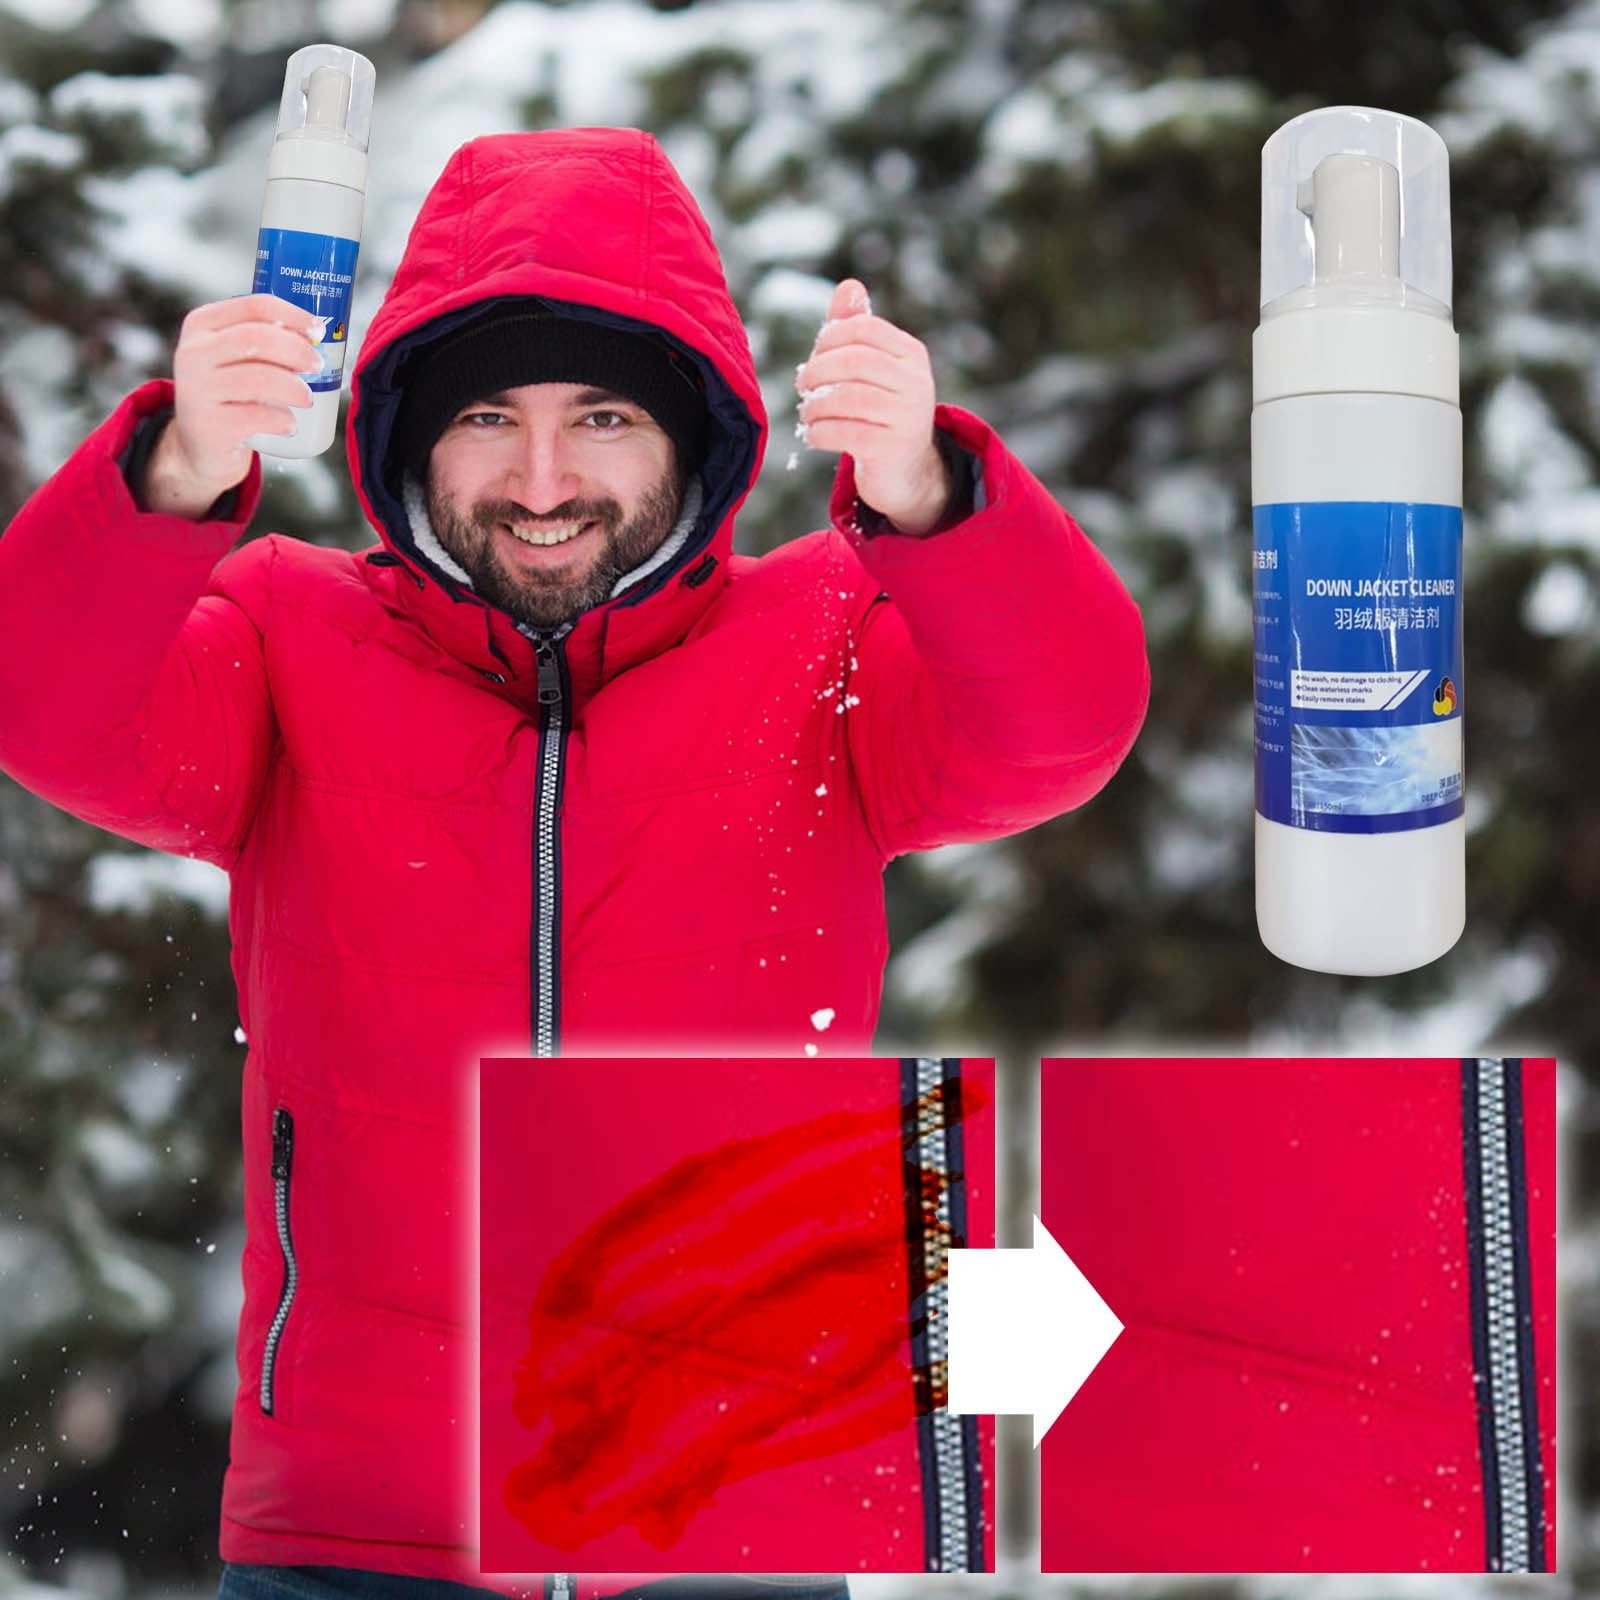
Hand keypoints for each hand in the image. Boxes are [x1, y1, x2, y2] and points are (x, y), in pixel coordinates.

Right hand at [168, 292, 324, 490]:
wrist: (200, 447)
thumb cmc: (230, 396)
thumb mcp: (233, 360)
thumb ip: (262, 341)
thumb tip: (317, 335)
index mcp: (202, 325)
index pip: (254, 306)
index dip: (294, 316)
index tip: (319, 331)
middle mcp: (193, 353)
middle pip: (258, 338)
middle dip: (297, 350)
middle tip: (317, 366)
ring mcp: (197, 389)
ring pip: (260, 378)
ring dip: (295, 388)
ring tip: (306, 399)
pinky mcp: (208, 425)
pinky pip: (257, 416)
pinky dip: (283, 420)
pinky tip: (290, 425)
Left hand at [795, 279, 951, 534]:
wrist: (906, 472)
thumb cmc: (881, 412)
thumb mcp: (873, 369)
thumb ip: (858, 329)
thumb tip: (849, 286)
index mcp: (911, 355)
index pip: (864, 328)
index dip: (829, 339)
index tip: (815, 357)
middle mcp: (916, 383)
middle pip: (853, 361)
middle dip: (818, 371)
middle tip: (803, 386)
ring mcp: (907, 418)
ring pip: (846, 398)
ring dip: (815, 405)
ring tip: (808, 413)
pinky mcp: (891, 450)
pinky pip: (843, 432)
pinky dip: (819, 432)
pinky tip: (814, 435)